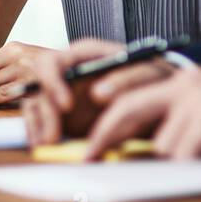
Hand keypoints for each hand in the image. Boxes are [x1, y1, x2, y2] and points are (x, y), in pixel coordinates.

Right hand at [22, 38, 176, 145]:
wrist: (164, 96)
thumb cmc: (155, 78)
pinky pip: (40, 121)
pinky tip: (44, 145)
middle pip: (39, 87)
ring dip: (38, 126)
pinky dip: (40, 133)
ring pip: (36, 106)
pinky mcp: (62, 114)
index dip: (52, 82)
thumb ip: (128, 79)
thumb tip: (99, 94)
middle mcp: (67, 72)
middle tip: (53, 138)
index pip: (52, 63)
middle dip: (44, 112)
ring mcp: (62, 93)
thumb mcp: (149, 74)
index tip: (66, 105)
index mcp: (83, 55)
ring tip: (47, 145)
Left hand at [84, 67, 200, 159]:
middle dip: (105, 135)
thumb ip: (169, 109)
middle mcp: (182, 87)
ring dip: (177, 153)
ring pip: (160, 144)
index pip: (132, 91)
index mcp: (178, 80)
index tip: (88, 126)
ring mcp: (194, 105)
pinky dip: (191, 161)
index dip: (107, 112)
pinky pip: (181, 155)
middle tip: (90, 155)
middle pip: (128, 110)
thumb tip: (132, 134)